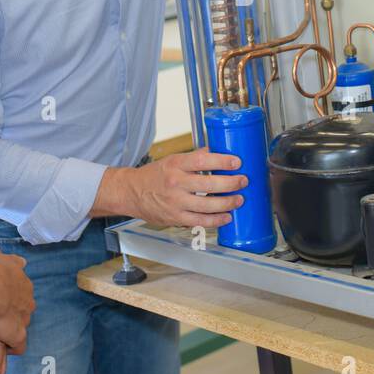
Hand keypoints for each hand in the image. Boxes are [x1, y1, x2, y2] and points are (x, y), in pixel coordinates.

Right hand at [0, 238, 33, 354]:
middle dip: (12, 312)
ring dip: (10, 328)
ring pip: (20, 326)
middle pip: (22, 308)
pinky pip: (18, 345)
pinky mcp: (18, 334)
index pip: (19, 291)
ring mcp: (25, 317)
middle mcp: (28, 299)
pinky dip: (11, 347)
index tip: (0, 298)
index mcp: (22, 282)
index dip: (10, 296)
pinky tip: (0, 347)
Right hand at [92, 148, 246, 227]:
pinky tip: (227, 216)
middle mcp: (176, 183)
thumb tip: (216, 151)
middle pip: (209, 184)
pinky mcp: (175, 218)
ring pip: (207, 205)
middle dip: (231, 183)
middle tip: (242, 181)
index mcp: (175, 165)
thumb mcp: (171, 160)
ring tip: (239, 199)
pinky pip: (200, 221)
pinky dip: (216, 220)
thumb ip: (194, 157)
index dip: (222, 161)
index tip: (236, 162)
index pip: (202, 160)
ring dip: (227, 203)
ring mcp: (176, 202)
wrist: (131, 192)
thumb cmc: (153, 176)